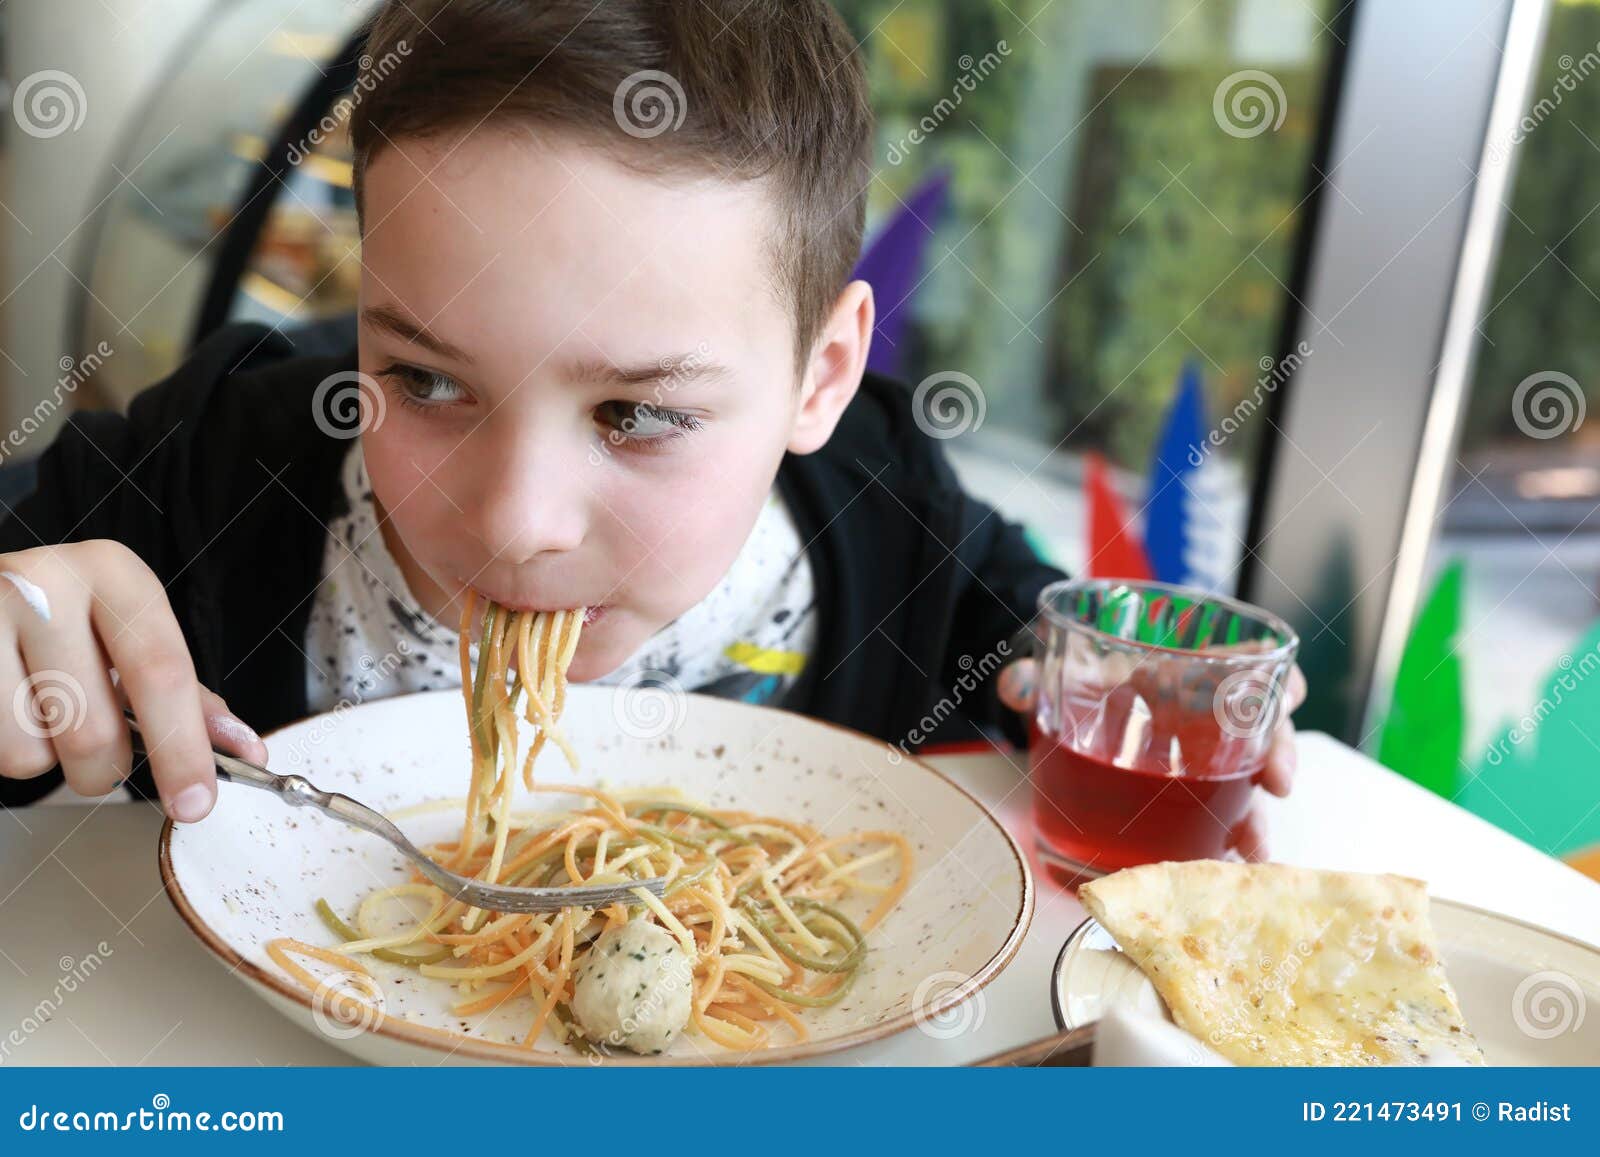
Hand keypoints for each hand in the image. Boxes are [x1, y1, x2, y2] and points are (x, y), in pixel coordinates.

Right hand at [0, 541, 266, 819]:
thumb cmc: (66, 617)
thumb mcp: (129, 634)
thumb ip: (186, 695)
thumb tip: (245, 749)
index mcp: (114, 572)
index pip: (161, 672)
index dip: (183, 749)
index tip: (196, 803)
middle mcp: (49, 583)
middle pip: (96, 729)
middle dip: (107, 769)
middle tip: (104, 758)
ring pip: (36, 752)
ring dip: (49, 760)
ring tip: (44, 715)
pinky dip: (10, 749)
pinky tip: (11, 709)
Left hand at [996, 656, 1306, 860]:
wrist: (1063, 701)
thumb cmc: (1078, 679)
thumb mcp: (1052, 671)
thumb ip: (1031, 676)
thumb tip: (1015, 687)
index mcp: (1180, 672)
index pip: (1248, 664)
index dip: (1275, 678)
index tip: (1285, 695)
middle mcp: (1200, 715)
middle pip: (1260, 729)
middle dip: (1277, 754)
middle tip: (1276, 784)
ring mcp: (1196, 760)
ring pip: (1242, 784)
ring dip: (1255, 815)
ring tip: (1253, 850)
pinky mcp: (1184, 799)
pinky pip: (1217, 819)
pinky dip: (1226, 842)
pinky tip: (1229, 868)